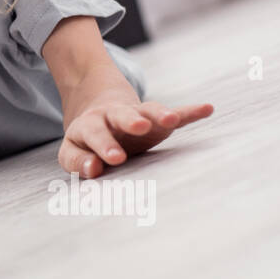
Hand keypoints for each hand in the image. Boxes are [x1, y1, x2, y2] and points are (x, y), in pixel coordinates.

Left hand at [57, 99, 213, 178]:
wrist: (99, 115)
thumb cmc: (85, 142)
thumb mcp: (72, 151)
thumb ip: (78, 161)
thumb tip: (93, 169)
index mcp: (90, 126)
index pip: (94, 135)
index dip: (101, 147)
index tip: (109, 162)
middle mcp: (113, 117)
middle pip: (121, 115)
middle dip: (130, 121)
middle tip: (139, 126)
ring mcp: (137, 116)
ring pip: (149, 111)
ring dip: (160, 114)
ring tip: (171, 119)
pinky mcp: (157, 120)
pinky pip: (175, 114)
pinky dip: (190, 113)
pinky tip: (207, 109)